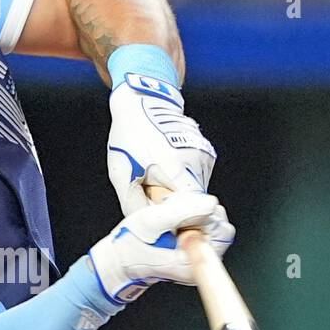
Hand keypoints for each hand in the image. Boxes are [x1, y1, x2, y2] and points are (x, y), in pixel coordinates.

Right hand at [88, 191, 233, 303]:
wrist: (118, 261)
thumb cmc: (129, 245)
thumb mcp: (152, 221)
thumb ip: (183, 211)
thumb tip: (212, 203)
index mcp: (194, 262)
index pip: (221, 230)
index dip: (204, 213)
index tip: (183, 211)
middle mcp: (199, 266)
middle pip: (220, 228)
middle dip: (201, 213)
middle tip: (174, 214)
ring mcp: (197, 261)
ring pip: (212, 227)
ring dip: (195, 215)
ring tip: (172, 218)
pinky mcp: (193, 256)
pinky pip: (203, 232)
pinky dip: (191, 220)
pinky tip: (173, 222)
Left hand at [107, 72, 216, 215]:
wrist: (144, 101)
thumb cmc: (130, 137)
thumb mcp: (121, 174)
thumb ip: (134, 205)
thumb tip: (149, 228)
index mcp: (174, 167)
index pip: (191, 210)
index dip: (181, 222)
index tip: (170, 226)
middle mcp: (196, 160)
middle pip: (193, 203)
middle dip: (176, 208)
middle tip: (154, 194)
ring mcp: (205, 155)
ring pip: (196, 192)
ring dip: (179, 193)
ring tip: (158, 175)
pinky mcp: (208, 153)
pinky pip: (198, 178)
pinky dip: (184, 181)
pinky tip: (167, 166)